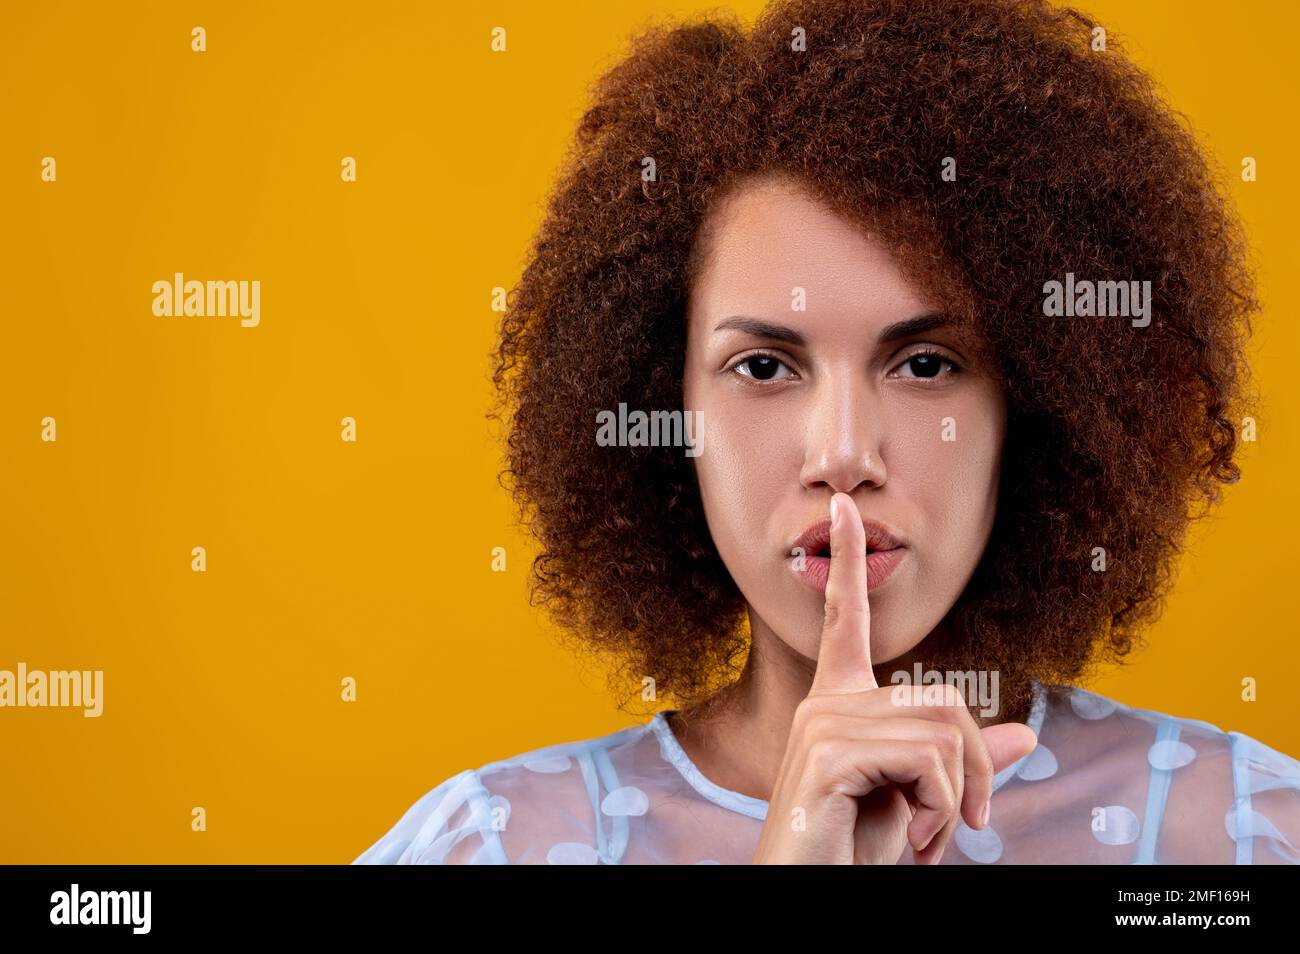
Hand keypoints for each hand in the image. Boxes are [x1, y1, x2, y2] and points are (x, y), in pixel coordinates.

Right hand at [752, 492, 1038, 863]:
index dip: (847, 561)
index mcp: (838, 705)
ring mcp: (820, 724)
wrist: (810, 894)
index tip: (844, 507)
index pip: (845, 620)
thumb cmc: (855, 852)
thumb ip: (963, 761)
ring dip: (954, 798)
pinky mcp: (826, 753)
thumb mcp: (921, 802)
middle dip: (974, 769)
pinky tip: (912, 840)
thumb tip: (1026, 733)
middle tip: (956, 825)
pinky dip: (939, 809)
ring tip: (925, 837)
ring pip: (942, 732)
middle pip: (943, 701)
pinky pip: (927, 760)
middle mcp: (824, 704)